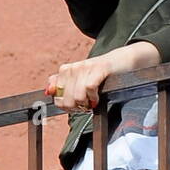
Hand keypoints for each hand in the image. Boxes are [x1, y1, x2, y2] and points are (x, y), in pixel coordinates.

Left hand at [45, 43, 161, 112]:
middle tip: (86, 105)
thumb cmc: (101, 75)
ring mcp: (85, 67)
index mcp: (65, 71)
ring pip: (76, 96)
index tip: (75, 106)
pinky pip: (89, 88)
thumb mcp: (79, 80)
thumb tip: (48, 92)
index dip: (65, 106)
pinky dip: (93, 97)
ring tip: (92, 101)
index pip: (56, 95)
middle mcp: (72, 68)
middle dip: (76, 107)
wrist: (121, 62)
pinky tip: (97, 97)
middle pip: (65, 99)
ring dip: (86, 104)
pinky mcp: (98, 68)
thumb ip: (62, 85)